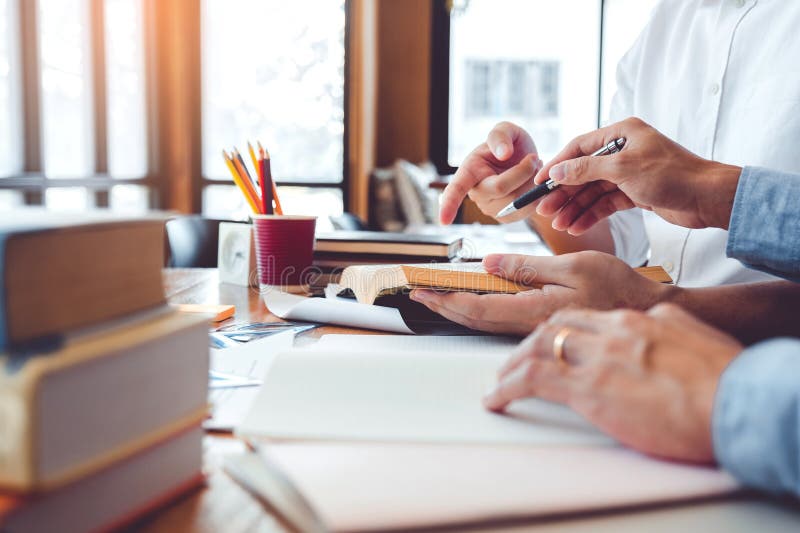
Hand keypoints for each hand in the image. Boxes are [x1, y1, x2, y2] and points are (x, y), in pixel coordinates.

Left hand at [409, 251, 676, 335]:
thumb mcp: (574, 267)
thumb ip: (528, 267)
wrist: (645, 314)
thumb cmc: (618, 289)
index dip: (446, 300)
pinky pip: (499, 317)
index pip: (477, 306)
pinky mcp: (541, 323)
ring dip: (456, 307)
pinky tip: (471, 297)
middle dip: (442, 305)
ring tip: (436, 294)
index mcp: (534, 309)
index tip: (423, 291)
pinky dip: (477, 307)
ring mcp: (534, 325)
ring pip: (484, 320)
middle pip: (473, 318)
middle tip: (418, 293)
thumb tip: (488, 265)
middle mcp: (529, 323)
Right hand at [439, 122, 543, 223]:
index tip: (442, 221)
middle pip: (500, 188)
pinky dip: (536, 193)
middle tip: (534, 157)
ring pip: (516, 199)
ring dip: (532, 181)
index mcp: (469, 171)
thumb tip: (503, 154)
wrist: (528, 161)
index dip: (449, 205)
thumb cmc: (511, 145)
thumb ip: (500, 135)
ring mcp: (491, 209)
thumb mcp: (506, 130)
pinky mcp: (507, 217)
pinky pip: (527, 208)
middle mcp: (476, 194)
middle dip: (523, 171)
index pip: (456, 189)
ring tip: (532, 169)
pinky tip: (533, 183)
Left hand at [484, 303, 743, 462]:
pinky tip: (497, 398)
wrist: (732, 399)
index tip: (537, 339)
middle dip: (524, 343)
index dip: (551, 328)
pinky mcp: (589, 387)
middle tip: (510, 359)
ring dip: (512, 364)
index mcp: (631, 320)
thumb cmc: (720, 376)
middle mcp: (609, 330)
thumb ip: (660, 322)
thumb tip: (649, 320)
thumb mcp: (687, 333)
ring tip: (500, 381)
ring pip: (536, 347)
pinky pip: (533, 379)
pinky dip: (508, 387)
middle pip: (550, 326)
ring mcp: (597, 356)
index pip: (576, 316)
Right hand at [533, 117, 741, 234]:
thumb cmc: (672, 175)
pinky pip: (606, 203)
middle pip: (583, 172)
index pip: (579, 148)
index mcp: (621, 133)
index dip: (557, 166)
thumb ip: (586, 169)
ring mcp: (629, 172)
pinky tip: (578, 227)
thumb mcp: (623, 169)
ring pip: (593, 190)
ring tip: (560, 225)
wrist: (708, 198)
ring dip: (575, 207)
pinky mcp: (636, 192)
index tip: (539, 183)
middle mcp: (623, 150)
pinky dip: (592, 214)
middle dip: (564, 193)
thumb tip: (556, 170)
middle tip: (545, 211)